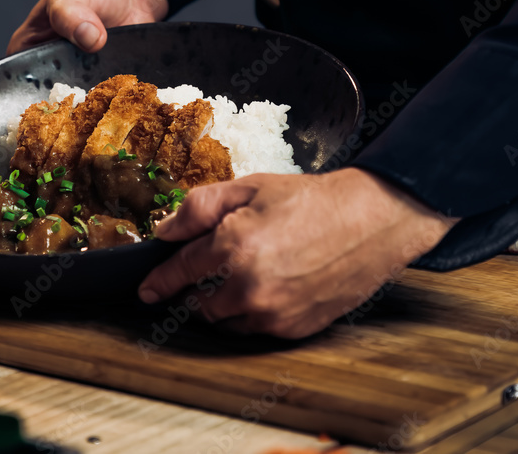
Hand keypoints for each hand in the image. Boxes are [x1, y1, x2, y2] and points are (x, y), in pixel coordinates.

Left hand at [137, 168, 458, 338]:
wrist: (371, 220)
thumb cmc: (311, 200)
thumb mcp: (250, 186)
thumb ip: (199, 208)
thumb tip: (165, 230)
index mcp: (232, 247)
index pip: (179, 272)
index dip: (159, 281)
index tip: (147, 290)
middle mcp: (248, 286)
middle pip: (196, 303)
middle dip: (193, 289)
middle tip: (208, 270)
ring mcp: (272, 312)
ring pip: (224, 320)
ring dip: (221, 303)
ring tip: (243, 274)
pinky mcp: (293, 328)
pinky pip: (253, 329)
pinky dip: (250, 313)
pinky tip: (267, 286)